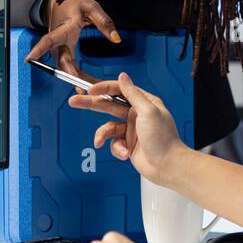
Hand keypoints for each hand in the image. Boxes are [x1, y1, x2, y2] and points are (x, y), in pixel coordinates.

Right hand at [25, 0, 118, 80]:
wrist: (61, 5)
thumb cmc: (74, 4)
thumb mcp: (91, 7)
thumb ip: (104, 22)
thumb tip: (116, 39)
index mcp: (62, 29)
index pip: (49, 40)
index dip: (39, 49)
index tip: (29, 59)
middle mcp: (58, 43)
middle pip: (62, 62)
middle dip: (72, 76)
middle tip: (83, 90)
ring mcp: (60, 50)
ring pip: (67, 69)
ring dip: (80, 80)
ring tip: (96, 89)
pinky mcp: (64, 54)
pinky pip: (72, 69)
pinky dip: (82, 77)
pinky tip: (93, 83)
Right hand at [68, 71, 186, 186]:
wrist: (167, 166)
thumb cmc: (163, 138)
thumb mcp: (148, 111)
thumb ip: (133, 93)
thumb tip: (124, 76)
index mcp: (144, 102)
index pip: (120, 90)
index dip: (104, 88)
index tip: (90, 89)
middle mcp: (136, 114)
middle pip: (109, 105)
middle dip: (91, 104)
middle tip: (74, 101)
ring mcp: (131, 130)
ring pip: (108, 127)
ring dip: (103, 135)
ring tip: (99, 141)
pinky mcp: (128, 144)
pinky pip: (113, 142)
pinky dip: (116, 148)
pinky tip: (124, 153)